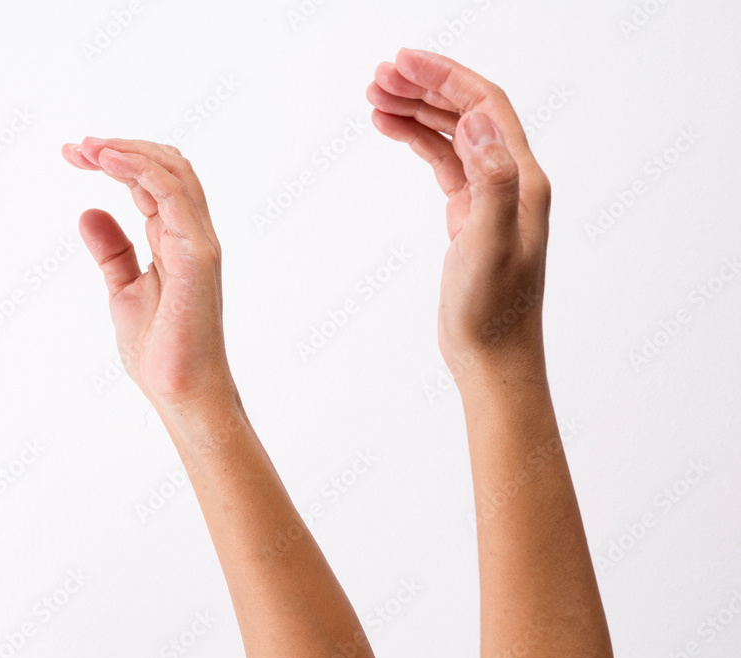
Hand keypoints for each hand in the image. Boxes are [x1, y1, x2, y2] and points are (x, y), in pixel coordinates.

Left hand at [61, 138, 234, 411]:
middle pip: (167, 167)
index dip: (115, 161)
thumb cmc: (161, 350)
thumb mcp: (123, 290)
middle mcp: (192, 234)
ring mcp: (198, 243)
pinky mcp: (197, 256)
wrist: (180, 391)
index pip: (151, 183)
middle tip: (76, 147)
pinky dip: (140, 169)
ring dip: (128, 151)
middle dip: (121, 148)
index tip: (74, 154)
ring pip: (173, 172)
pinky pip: (172, 196)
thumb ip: (113, 251)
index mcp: (176, 241)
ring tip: (88, 147)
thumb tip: (90, 213)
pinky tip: (108, 161)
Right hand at [367, 49, 552, 379]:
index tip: (403, 60)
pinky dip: (416, 140)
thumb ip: (491, 181)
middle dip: (424, 86)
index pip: (485, 106)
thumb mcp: (489, 246)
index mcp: (522, 179)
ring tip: (374, 97)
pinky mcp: (468, 215)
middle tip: (379, 75)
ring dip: (416, 110)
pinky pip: (441, 162)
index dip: (445, 76)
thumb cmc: (493, 313)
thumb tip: (477, 121)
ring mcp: (488, 196)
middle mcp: (509, 179)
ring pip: (450, 134)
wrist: (492, 357)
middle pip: (466, 111)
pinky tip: (390, 129)